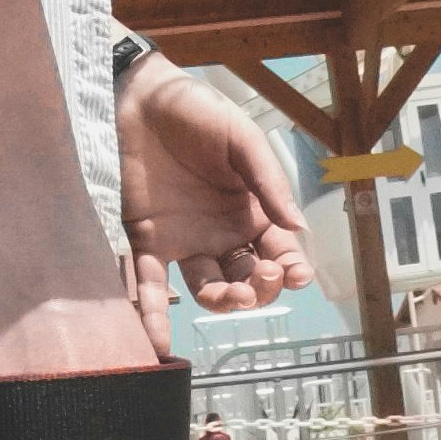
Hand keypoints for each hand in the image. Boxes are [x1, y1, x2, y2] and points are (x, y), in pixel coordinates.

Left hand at [116, 57, 312, 354]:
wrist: (142, 96)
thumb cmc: (199, 113)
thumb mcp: (243, 140)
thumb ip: (267, 182)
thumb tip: (298, 227)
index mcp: (251, 212)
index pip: (279, 252)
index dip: (290, 269)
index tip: (295, 274)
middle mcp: (221, 234)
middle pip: (248, 278)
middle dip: (260, 287)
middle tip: (263, 278)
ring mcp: (184, 240)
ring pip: (208, 288)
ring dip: (222, 301)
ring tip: (229, 296)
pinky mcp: (145, 240)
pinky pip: (150, 284)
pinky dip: (153, 315)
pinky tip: (158, 343)